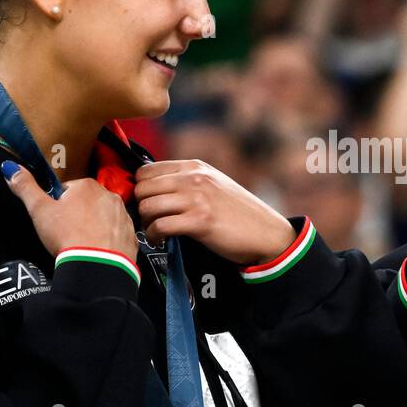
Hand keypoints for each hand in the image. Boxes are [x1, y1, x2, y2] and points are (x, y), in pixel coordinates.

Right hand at [4, 164, 137, 257]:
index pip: (68, 190)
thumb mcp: (39, 210)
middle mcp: (109, 195)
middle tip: (67, 233)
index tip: (55, 221)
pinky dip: (108, 240)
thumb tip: (9, 167)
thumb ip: (25, 187)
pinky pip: (116, 234)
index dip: (58, 206)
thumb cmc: (66, 234)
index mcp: (87, 185)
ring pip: (103, 217)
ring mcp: (124, 215)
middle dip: (77, 215)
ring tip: (82, 243)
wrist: (97, 264)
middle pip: (87, 202)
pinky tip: (97, 250)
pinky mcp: (132, 235)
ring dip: (94, 226)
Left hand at [134, 160, 294, 264]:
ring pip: (148, 206)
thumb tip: (152, 189)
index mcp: (195, 166)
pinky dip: (154, 236)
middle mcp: (194, 178)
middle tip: (149, 221)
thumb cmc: (237, 213)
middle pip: (142, 188)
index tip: (146, 203)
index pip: (146, 170)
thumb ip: (186, 181)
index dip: (140, 189)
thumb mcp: (213, 184)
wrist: (266, 232)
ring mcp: (197, 198)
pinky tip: (161, 240)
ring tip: (155, 231)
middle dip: (140, 207)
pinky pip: (160, 226)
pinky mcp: (200, 221)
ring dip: (146, 223)